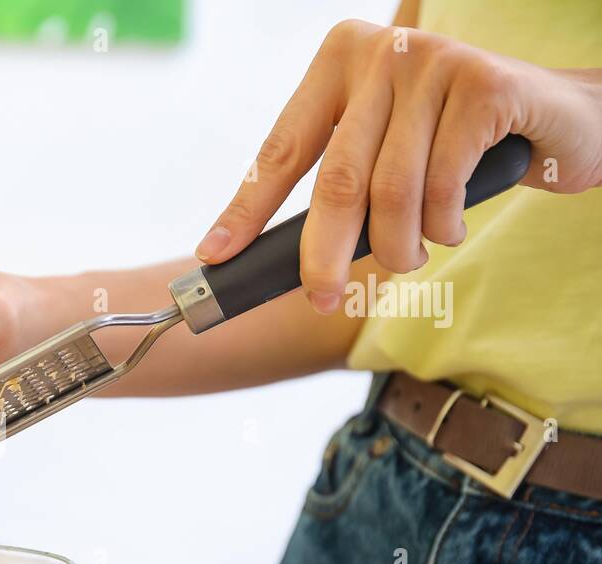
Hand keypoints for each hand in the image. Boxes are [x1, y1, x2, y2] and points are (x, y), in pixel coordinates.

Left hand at [195, 19, 601, 312]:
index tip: (215, 254)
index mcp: (337, 63)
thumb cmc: (454, 142)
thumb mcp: (384, 150)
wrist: (559, 117)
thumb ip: (336, 184)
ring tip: (408, 258)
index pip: (281, 148)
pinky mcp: (484, 84)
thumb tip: (258, 251)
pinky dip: (443, 225)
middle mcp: (381, 52)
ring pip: (392, 191)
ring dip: (397, 247)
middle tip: (319, 297)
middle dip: (322, 254)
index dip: (246, 208)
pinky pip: (444, 186)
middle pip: (336, 179)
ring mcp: (434, 62)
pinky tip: (449, 226)